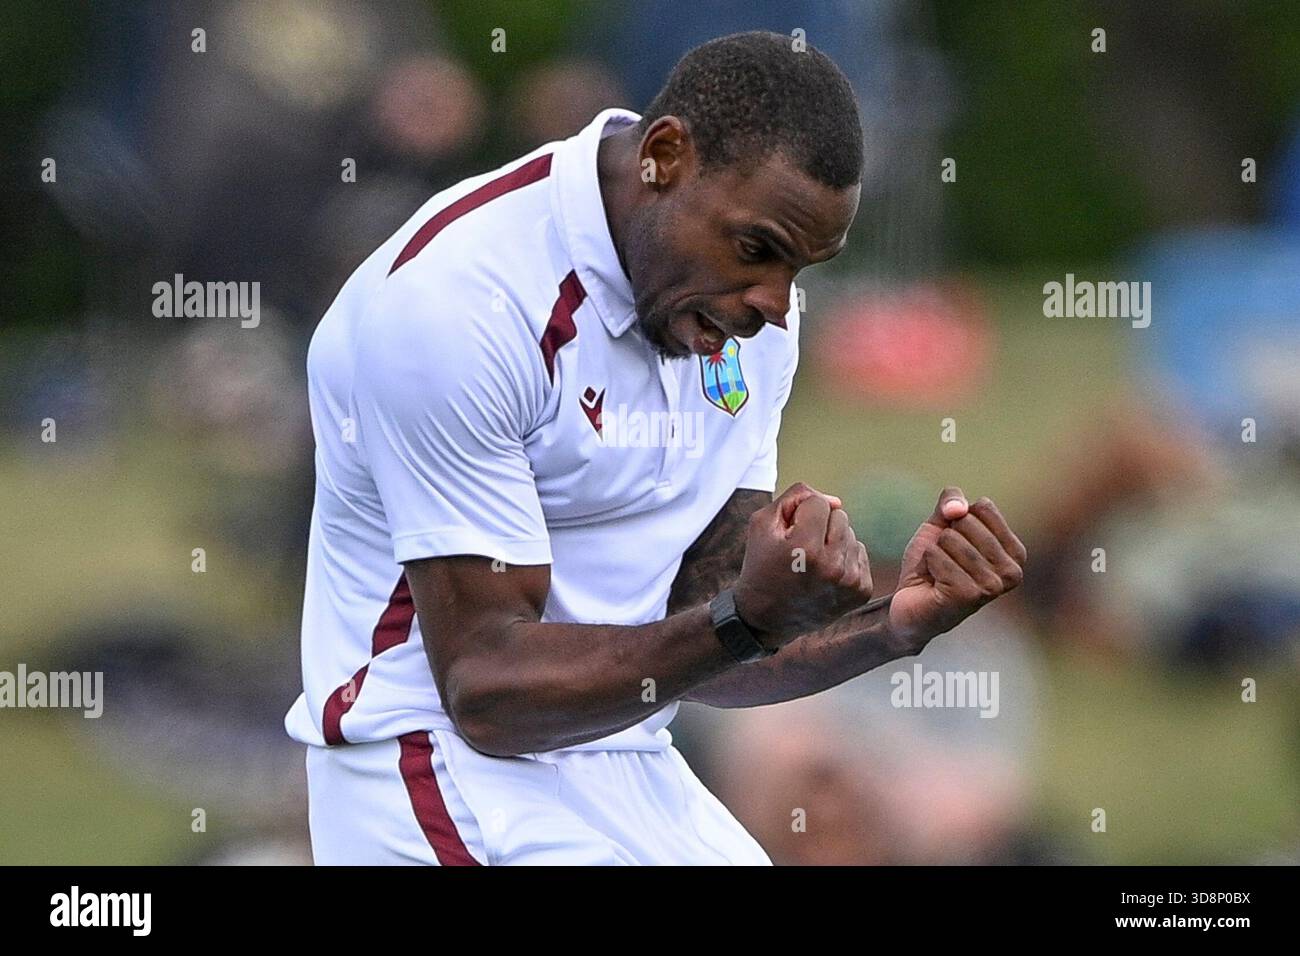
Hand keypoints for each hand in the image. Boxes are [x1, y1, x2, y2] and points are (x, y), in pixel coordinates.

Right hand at [733, 482, 872, 647]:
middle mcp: (832, 565)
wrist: (766, 618)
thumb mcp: (762, 524)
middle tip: (800, 549)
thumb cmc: (762, 566)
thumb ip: (795, 497)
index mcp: (805, 548)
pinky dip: (843, 559)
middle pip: (840, 516)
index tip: (789, 534)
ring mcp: (849, 581)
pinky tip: (825, 574)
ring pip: (851, 534)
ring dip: (833, 542)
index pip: (820, 503)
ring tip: (812, 563)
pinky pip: (860, 553)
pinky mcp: (861, 591)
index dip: (801, 513)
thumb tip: (836, 501)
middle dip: (820, 526)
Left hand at [889, 488, 1026, 651]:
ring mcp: (992, 587)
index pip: (983, 507)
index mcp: (1015, 553)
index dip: (956, 519)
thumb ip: (952, 502)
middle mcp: (1011, 572)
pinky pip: (937, 556)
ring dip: (935, 552)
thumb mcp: (941, 524)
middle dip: (944, 537)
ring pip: (950, 539)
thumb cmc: (933, 564)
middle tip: (945, 562)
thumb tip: (958, 508)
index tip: (956, 543)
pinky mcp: (968, 596)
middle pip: (966, 522)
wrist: (910, 603)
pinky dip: (928, 564)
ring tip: (939, 573)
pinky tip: (933, 582)